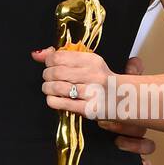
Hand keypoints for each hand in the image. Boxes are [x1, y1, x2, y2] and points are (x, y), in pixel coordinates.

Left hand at [32, 50, 155, 164]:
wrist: (125, 100)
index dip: (49, 61)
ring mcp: (92, 93)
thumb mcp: (87, 63)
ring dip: (47, 88)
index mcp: (93, 60)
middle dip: (46, 75)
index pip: (59, 56)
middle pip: (56, 72)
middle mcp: (93, 75)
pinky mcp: (89, 110)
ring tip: (49, 88)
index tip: (50, 64)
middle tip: (48, 78)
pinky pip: (61, 103)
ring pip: (56, 87)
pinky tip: (53, 99)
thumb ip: (62, 56)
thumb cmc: (102, 80)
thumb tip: (37, 54)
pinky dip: (52, 100)